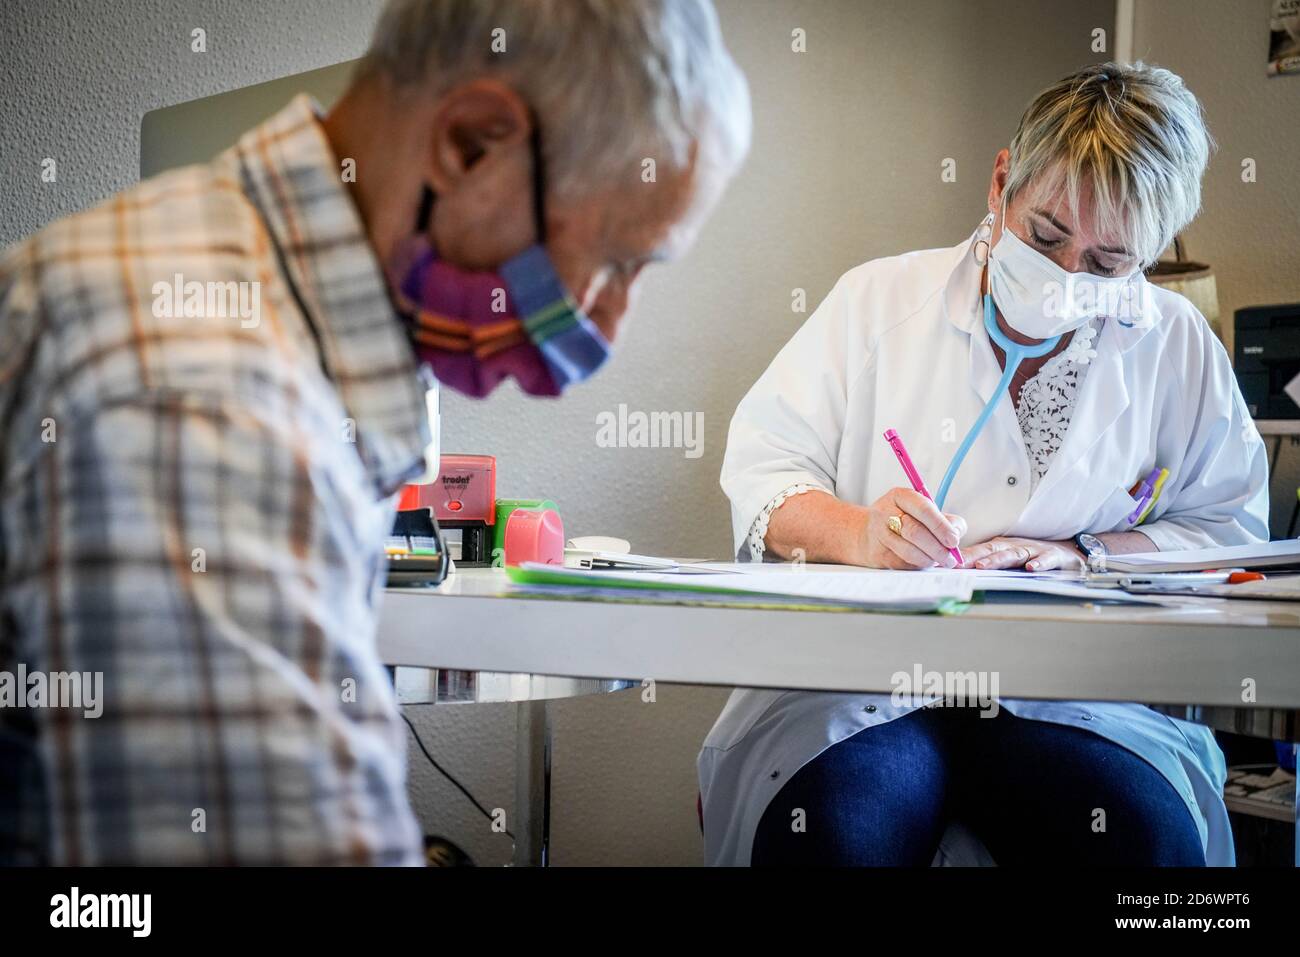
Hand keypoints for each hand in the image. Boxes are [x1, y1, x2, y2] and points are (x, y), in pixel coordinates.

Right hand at [859, 487, 966, 568]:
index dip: (941, 526)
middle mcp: (885, 512)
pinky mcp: (878, 554)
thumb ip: (944, 519)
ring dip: (929, 559)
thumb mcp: (921, 510)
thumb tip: (957, 533)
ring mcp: (879, 534)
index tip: (954, 540)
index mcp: (900, 496)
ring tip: (940, 561)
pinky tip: (924, 562)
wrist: (866, 533)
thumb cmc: (902, 520)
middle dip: (937, 547)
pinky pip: (903, 563)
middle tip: (950, 557)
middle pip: (914, 531)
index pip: (923, 509)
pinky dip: (918, 565)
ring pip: (908, 551)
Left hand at [960, 537, 1084, 571]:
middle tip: (959, 564)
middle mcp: (1017, 546)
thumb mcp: (1012, 556)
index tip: (947, 563)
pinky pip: (1046, 560)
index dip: (965, 556)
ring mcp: (1035, 550)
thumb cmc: (1035, 555)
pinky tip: (1031, 568)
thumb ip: (991, 561)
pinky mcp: (1054, 557)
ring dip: (999, 560)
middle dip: (975, 557)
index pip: (981, 550)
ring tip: (984, 566)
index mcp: (1005, 546)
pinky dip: (1040, 563)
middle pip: (993, 550)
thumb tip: (962, 570)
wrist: (1070, 552)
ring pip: (1015, 554)